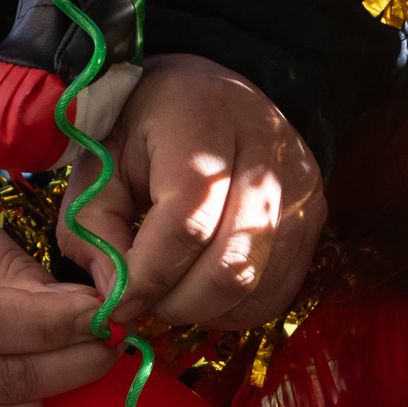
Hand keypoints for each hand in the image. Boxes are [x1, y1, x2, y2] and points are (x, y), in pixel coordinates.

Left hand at [57, 54, 324, 330]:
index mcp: (202, 119)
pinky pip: (276, 293)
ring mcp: (299, 184)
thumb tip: (117, 299)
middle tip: (142, 302)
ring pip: (256, 287)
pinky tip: (202, 287)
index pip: (186, 222)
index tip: (116, 301)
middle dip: (176, 302)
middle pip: (229, 265)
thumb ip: (93, 228)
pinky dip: (234, 309)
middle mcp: (266, 148)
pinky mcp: (314, 216)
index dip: (147, 276)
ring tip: (170, 291)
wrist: (207, 96)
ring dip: (204, 310)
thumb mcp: (99, 163)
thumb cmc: (145, 130)